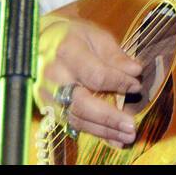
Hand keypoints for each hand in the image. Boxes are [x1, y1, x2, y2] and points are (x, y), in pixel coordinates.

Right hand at [34, 14, 142, 147]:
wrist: (39, 42)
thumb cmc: (72, 37)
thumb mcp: (95, 36)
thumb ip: (114, 55)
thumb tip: (135, 70)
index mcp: (67, 51)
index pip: (96, 74)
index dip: (118, 82)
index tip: (136, 86)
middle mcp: (54, 76)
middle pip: (82, 103)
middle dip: (109, 117)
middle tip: (131, 125)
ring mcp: (48, 95)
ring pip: (77, 118)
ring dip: (104, 130)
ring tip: (127, 135)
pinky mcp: (49, 107)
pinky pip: (73, 125)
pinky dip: (95, 133)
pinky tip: (114, 138)